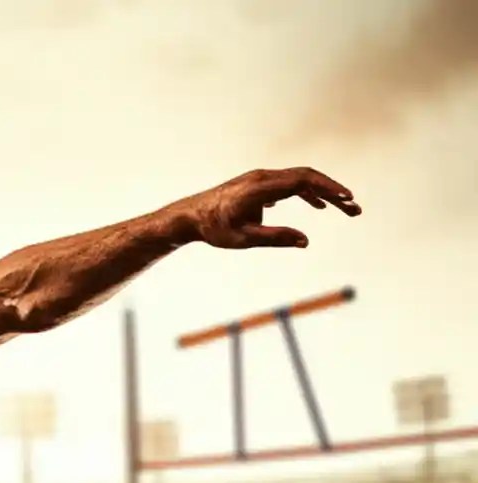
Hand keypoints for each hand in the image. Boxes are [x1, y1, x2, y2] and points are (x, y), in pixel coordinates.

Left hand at [185, 167, 360, 249]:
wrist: (189, 216)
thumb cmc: (214, 229)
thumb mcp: (244, 239)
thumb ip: (275, 238)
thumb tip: (305, 241)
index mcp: (260, 187)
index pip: (302, 181)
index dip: (328, 188)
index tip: (347, 199)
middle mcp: (263, 177)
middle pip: (307, 178)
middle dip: (333, 192)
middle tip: (355, 208)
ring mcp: (260, 179)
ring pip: (299, 180)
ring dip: (322, 193)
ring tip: (344, 209)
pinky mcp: (258, 185)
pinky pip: (288, 184)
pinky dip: (305, 193)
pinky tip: (317, 205)